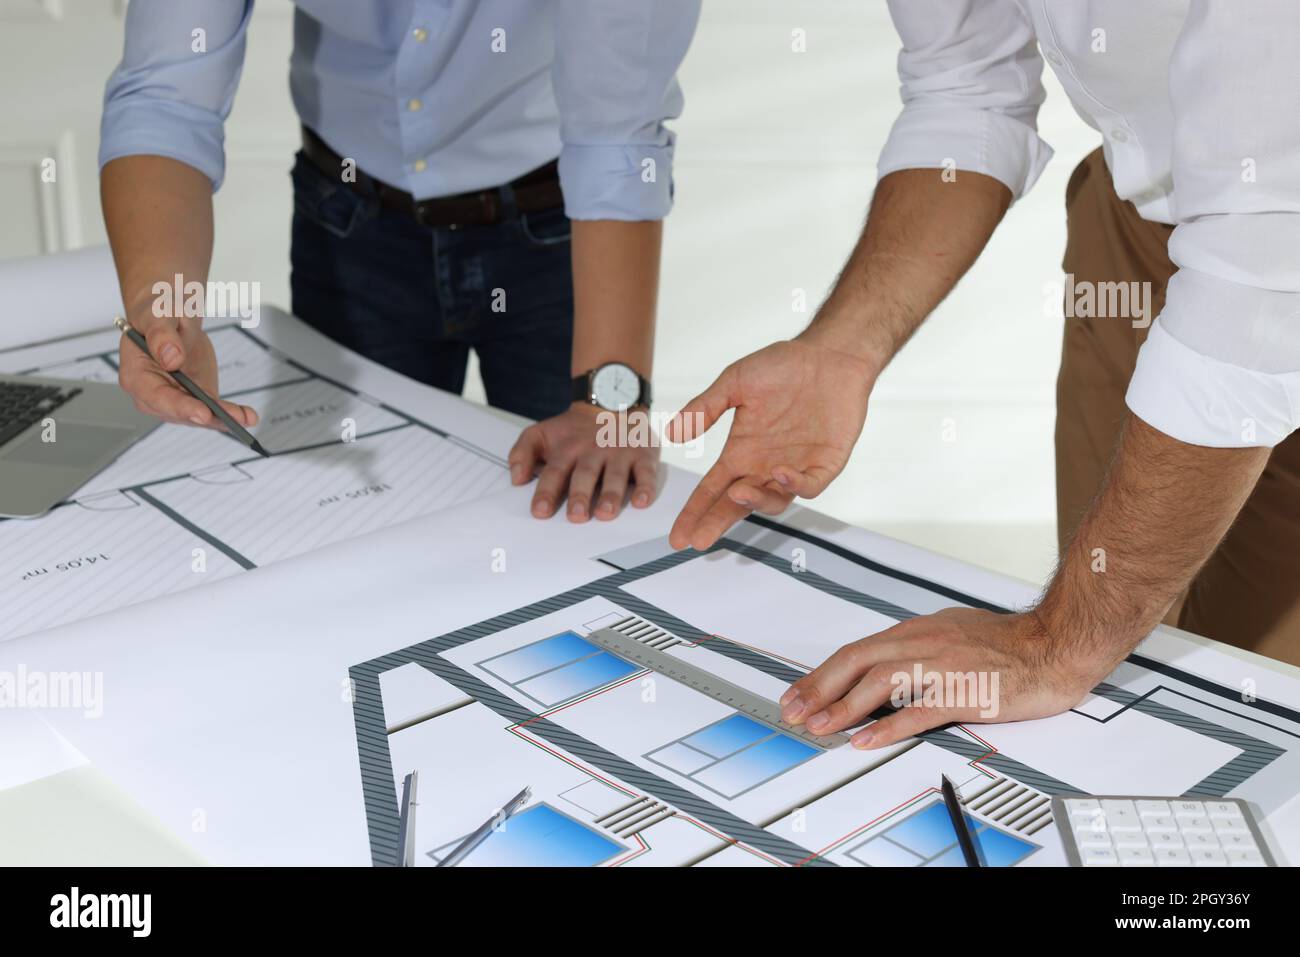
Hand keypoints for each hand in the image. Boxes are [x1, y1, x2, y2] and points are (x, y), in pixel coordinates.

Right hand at [117, 314, 257, 429]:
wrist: (172, 316)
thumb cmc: (158, 313)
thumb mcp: (158, 315)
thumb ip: (161, 335)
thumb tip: (171, 358)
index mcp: (136, 375)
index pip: (157, 396)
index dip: (180, 407)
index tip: (202, 412)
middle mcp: (152, 394)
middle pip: (180, 412)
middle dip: (207, 417)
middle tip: (232, 419)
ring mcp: (174, 398)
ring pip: (199, 415)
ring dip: (224, 419)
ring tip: (246, 417)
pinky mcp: (195, 398)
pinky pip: (212, 410)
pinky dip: (230, 413)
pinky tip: (248, 416)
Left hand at [509, 403, 660, 520]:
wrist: (611, 401)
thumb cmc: (573, 430)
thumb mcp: (541, 433)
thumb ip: (522, 453)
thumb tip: (516, 479)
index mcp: (567, 449)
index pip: (554, 471)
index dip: (547, 492)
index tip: (540, 511)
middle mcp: (593, 451)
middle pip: (585, 474)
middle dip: (580, 495)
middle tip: (576, 516)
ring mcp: (619, 453)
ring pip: (615, 475)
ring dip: (611, 494)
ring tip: (605, 513)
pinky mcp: (643, 455)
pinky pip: (646, 472)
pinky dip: (646, 487)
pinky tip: (642, 501)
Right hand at [665, 334, 874, 549]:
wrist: (828, 354)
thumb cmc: (782, 367)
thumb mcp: (734, 382)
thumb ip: (705, 408)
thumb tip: (673, 434)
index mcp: (741, 452)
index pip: (712, 490)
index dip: (695, 513)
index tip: (678, 536)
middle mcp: (765, 466)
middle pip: (737, 504)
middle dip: (717, 522)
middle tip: (699, 540)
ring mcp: (796, 467)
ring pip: (774, 500)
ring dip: (755, 500)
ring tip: (738, 492)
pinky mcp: (826, 463)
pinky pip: (810, 484)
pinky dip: (796, 484)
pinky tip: (780, 472)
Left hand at [779, 608, 1107, 748]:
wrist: (1055, 645)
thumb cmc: (1010, 642)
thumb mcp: (952, 631)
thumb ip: (917, 646)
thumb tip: (885, 663)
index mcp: (918, 631)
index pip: (858, 651)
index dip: (823, 673)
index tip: (799, 692)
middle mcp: (924, 643)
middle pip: (857, 661)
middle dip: (819, 688)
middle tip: (794, 711)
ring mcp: (943, 667)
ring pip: (879, 683)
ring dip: (843, 707)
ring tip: (820, 726)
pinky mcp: (965, 692)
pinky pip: (918, 711)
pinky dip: (887, 727)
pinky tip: (867, 740)